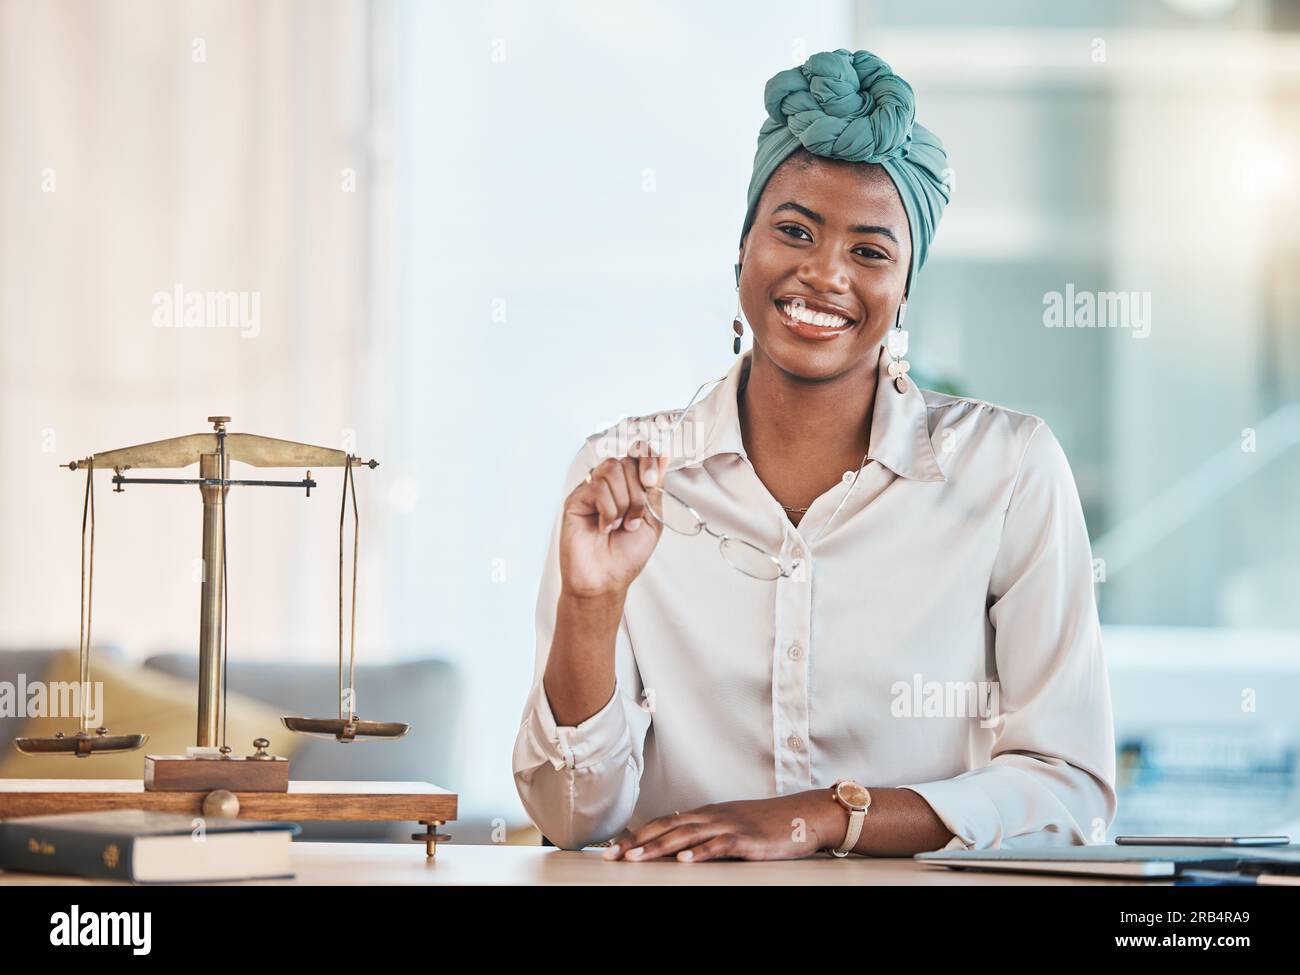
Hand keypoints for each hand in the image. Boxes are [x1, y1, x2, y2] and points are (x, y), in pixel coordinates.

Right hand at [559, 440, 669, 598]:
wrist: (606, 579)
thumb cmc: (626, 555)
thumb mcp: (652, 519)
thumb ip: (655, 488)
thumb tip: (663, 455)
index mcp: (630, 485)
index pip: (638, 453)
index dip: (647, 459)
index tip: (652, 481)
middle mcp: (610, 484)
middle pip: (627, 461)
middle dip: (638, 493)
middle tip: (633, 519)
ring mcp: (591, 489)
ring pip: (612, 469)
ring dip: (624, 502)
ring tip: (620, 524)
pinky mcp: (576, 498)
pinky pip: (597, 486)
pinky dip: (608, 509)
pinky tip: (605, 526)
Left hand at [601, 792, 846, 862]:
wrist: (802, 814)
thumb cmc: (767, 823)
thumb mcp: (730, 826)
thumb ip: (705, 834)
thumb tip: (677, 846)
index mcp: (706, 814)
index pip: (663, 822)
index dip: (636, 835)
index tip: (613, 848)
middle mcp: (712, 816)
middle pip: (667, 826)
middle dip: (637, 841)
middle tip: (611, 855)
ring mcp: (729, 826)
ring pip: (687, 835)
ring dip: (659, 847)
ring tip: (636, 858)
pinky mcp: (747, 839)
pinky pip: (719, 845)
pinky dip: (700, 852)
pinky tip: (685, 861)